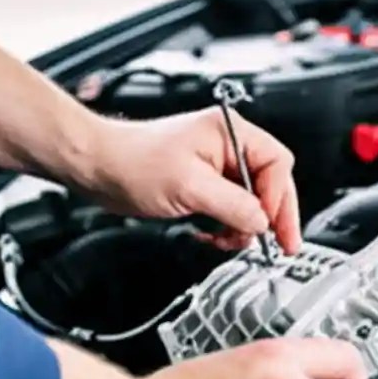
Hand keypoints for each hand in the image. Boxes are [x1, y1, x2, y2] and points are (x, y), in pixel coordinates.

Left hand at [79, 108, 301, 253]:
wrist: (97, 167)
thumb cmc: (132, 161)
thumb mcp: (190, 187)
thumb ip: (233, 206)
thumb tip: (262, 223)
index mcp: (230, 132)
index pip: (276, 165)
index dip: (279, 199)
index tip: (273, 228)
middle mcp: (227, 146)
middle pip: (270, 184)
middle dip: (270, 217)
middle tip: (280, 245)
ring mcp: (216, 166)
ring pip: (251, 201)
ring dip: (245, 226)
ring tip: (231, 241)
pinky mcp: (203, 184)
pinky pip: (231, 208)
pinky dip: (228, 226)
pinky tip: (214, 235)